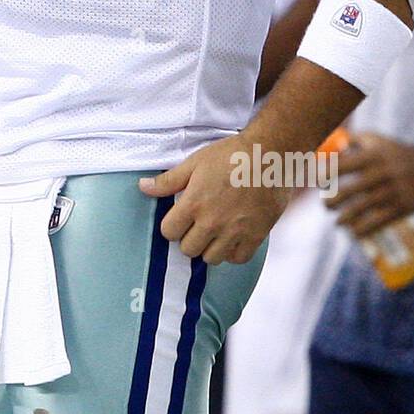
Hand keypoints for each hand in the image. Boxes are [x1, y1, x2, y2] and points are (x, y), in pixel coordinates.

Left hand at [140, 134, 287, 264]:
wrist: (270, 155)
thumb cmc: (230, 155)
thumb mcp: (195, 163)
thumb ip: (168, 180)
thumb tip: (143, 187)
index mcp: (194, 203)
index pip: (169, 232)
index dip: (172, 225)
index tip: (180, 217)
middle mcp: (212, 222)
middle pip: (188, 250)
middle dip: (189, 238)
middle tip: (197, 225)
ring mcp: (234, 232)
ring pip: (211, 258)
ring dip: (209, 248)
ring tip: (214, 233)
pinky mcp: (256, 236)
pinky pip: (237, 259)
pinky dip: (233, 252)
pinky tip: (232, 238)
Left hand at [327, 131, 413, 237]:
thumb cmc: (398, 152)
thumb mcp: (377, 140)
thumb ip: (352, 140)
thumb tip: (327, 146)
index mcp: (373, 156)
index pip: (342, 166)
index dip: (326, 175)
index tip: (317, 183)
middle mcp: (382, 173)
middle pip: (349, 190)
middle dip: (332, 201)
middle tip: (326, 206)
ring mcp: (393, 192)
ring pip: (362, 209)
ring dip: (344, 219)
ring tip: (337, 221)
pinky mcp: (403, 208)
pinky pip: (378, 222)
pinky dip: (363, 229)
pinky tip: (354, 232)